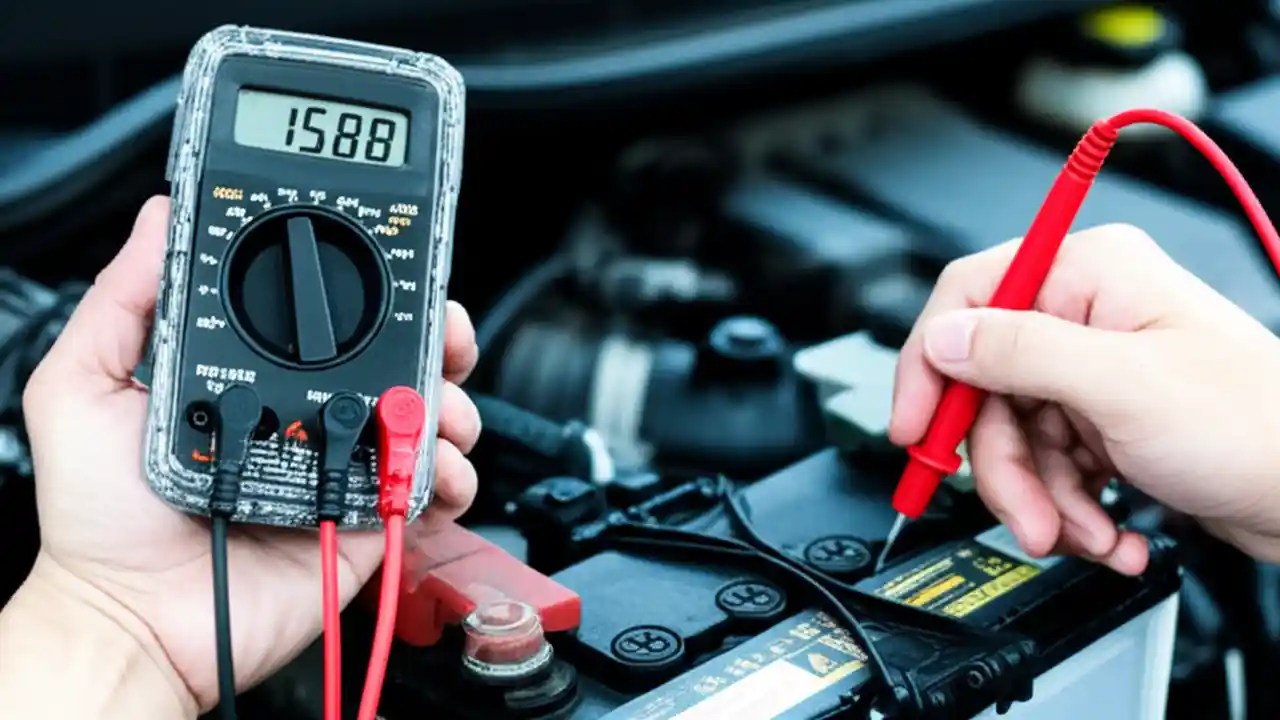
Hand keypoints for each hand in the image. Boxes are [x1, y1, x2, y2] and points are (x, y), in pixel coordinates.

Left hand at [14, 196, 481, 711]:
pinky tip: (435, 466)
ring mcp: (343, 469)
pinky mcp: (367, 521)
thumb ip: (122, 301)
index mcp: (257, 381)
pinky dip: (452, 473)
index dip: (371, 289)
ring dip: (452, 403)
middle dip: (437, 338)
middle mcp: (309, 418)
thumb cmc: (100, 516)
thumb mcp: (84, 386)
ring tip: (438, 412)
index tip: (394, 267)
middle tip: (443, 336)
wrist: (132, 616)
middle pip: (397, 361)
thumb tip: (159, 218)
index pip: (328, 320)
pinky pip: (429, 491)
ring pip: (427, 418)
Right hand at [890, 224, 1279, 574]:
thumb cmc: (1257, 426)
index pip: (969, 297)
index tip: (914, 423)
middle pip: (986, 384)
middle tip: (1022, 512)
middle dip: (1004, 463)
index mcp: (1090, 274)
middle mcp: (1086, 313)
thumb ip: (1020, 353)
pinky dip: (1070, 506)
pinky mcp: (1104, 418)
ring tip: (1079, 532)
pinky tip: (1107, 528)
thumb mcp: (1122, 386)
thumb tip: (944, 338)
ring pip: (1014, 435)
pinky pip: (1049, 462)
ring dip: (1041, 497)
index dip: (930, 363)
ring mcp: (1094, 368)